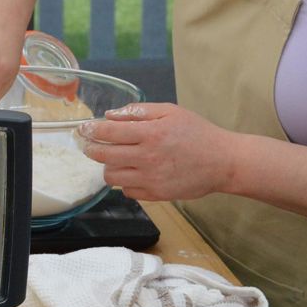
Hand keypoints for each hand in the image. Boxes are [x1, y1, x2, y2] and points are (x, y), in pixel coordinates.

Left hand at [76, 102, 234, 201]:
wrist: (222, 162)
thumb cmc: (197, 132)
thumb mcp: (170, 112)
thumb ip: (139, 111)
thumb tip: (111, 115)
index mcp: (151, 133)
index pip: (109, 132)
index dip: (91, 130)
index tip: (83, 129)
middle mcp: (147, 157)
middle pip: (104, 156)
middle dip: (92, 149)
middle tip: (90, 145)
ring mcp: (151, 179)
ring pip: (112, 176)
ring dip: (108, 167)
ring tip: (115, 159)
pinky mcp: (156, 195)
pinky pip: (128, 191)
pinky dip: (125, 182)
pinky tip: (133, 172)